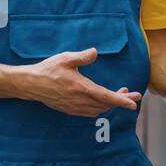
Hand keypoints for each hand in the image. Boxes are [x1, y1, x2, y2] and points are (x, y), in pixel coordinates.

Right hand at [21, 48, 141, 117]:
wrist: (31, 84)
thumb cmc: (48, 70)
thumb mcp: (65, 59)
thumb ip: (82, 56)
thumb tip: (95, 52)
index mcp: (81, 88)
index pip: (106, 96)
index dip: (122, 100)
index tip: (134, 102)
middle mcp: (80, 100)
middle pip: (106, 105)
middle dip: (121, 100)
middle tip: (132, 94)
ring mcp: (75, 107)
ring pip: (99, 110)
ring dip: (111, 104)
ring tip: (119, 94)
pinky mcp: (70, 110)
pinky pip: (90, 112)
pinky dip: (101, 108)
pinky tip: (102, 101)